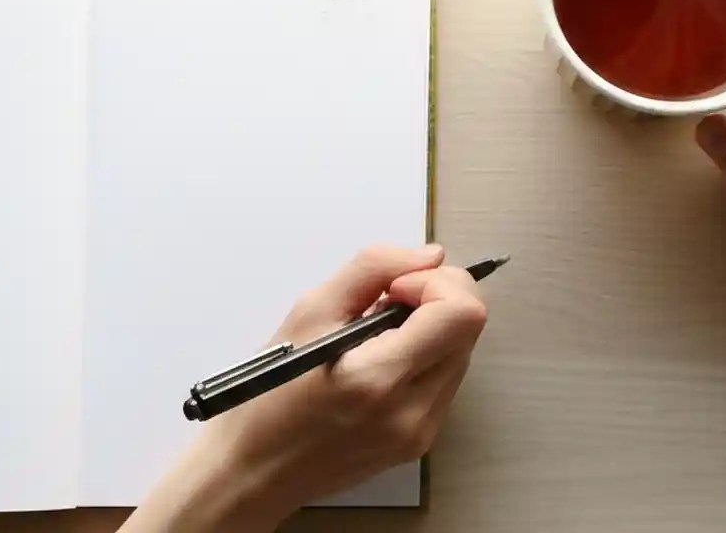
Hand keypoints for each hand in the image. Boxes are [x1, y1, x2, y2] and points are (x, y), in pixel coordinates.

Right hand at [120, 244, 486, 532]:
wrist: (254, 469)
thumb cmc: (269, 391)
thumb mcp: (309, 313)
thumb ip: (372, 269)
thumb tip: (430, 256)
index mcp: (379, 377)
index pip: (462, 313)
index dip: (437, 282)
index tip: (394, 288)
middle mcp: (412, 411)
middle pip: (470, 329)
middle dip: (437, 298)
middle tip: (387, 301)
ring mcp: (421, 431)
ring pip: (463, 352)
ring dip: (433, 327)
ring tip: (379, 334)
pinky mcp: (421, 441)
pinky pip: (446, 380)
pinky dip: (426, 356)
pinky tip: (383, 359)